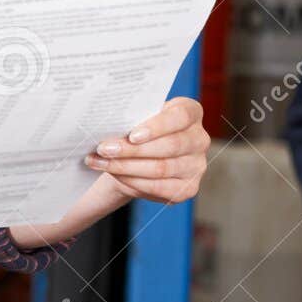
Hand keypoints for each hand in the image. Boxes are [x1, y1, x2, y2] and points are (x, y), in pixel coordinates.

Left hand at [84, 96, 209, 204]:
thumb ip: (133, 118)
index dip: (157, 126)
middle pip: (169, 146)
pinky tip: (115, 175)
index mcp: (191, 113)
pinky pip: (159, 187)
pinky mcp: (188, 188)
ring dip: (126, 167)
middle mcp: (199, 139)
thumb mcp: (139, 117)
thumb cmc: (140, 129)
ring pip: (161, 168)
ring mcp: (197, 165)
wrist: (141, 155)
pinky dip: (133, 181)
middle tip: (104, 149)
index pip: (180, 116)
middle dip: (132, 150)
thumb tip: (110, 124)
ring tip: (101, 162)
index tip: (132, 135)